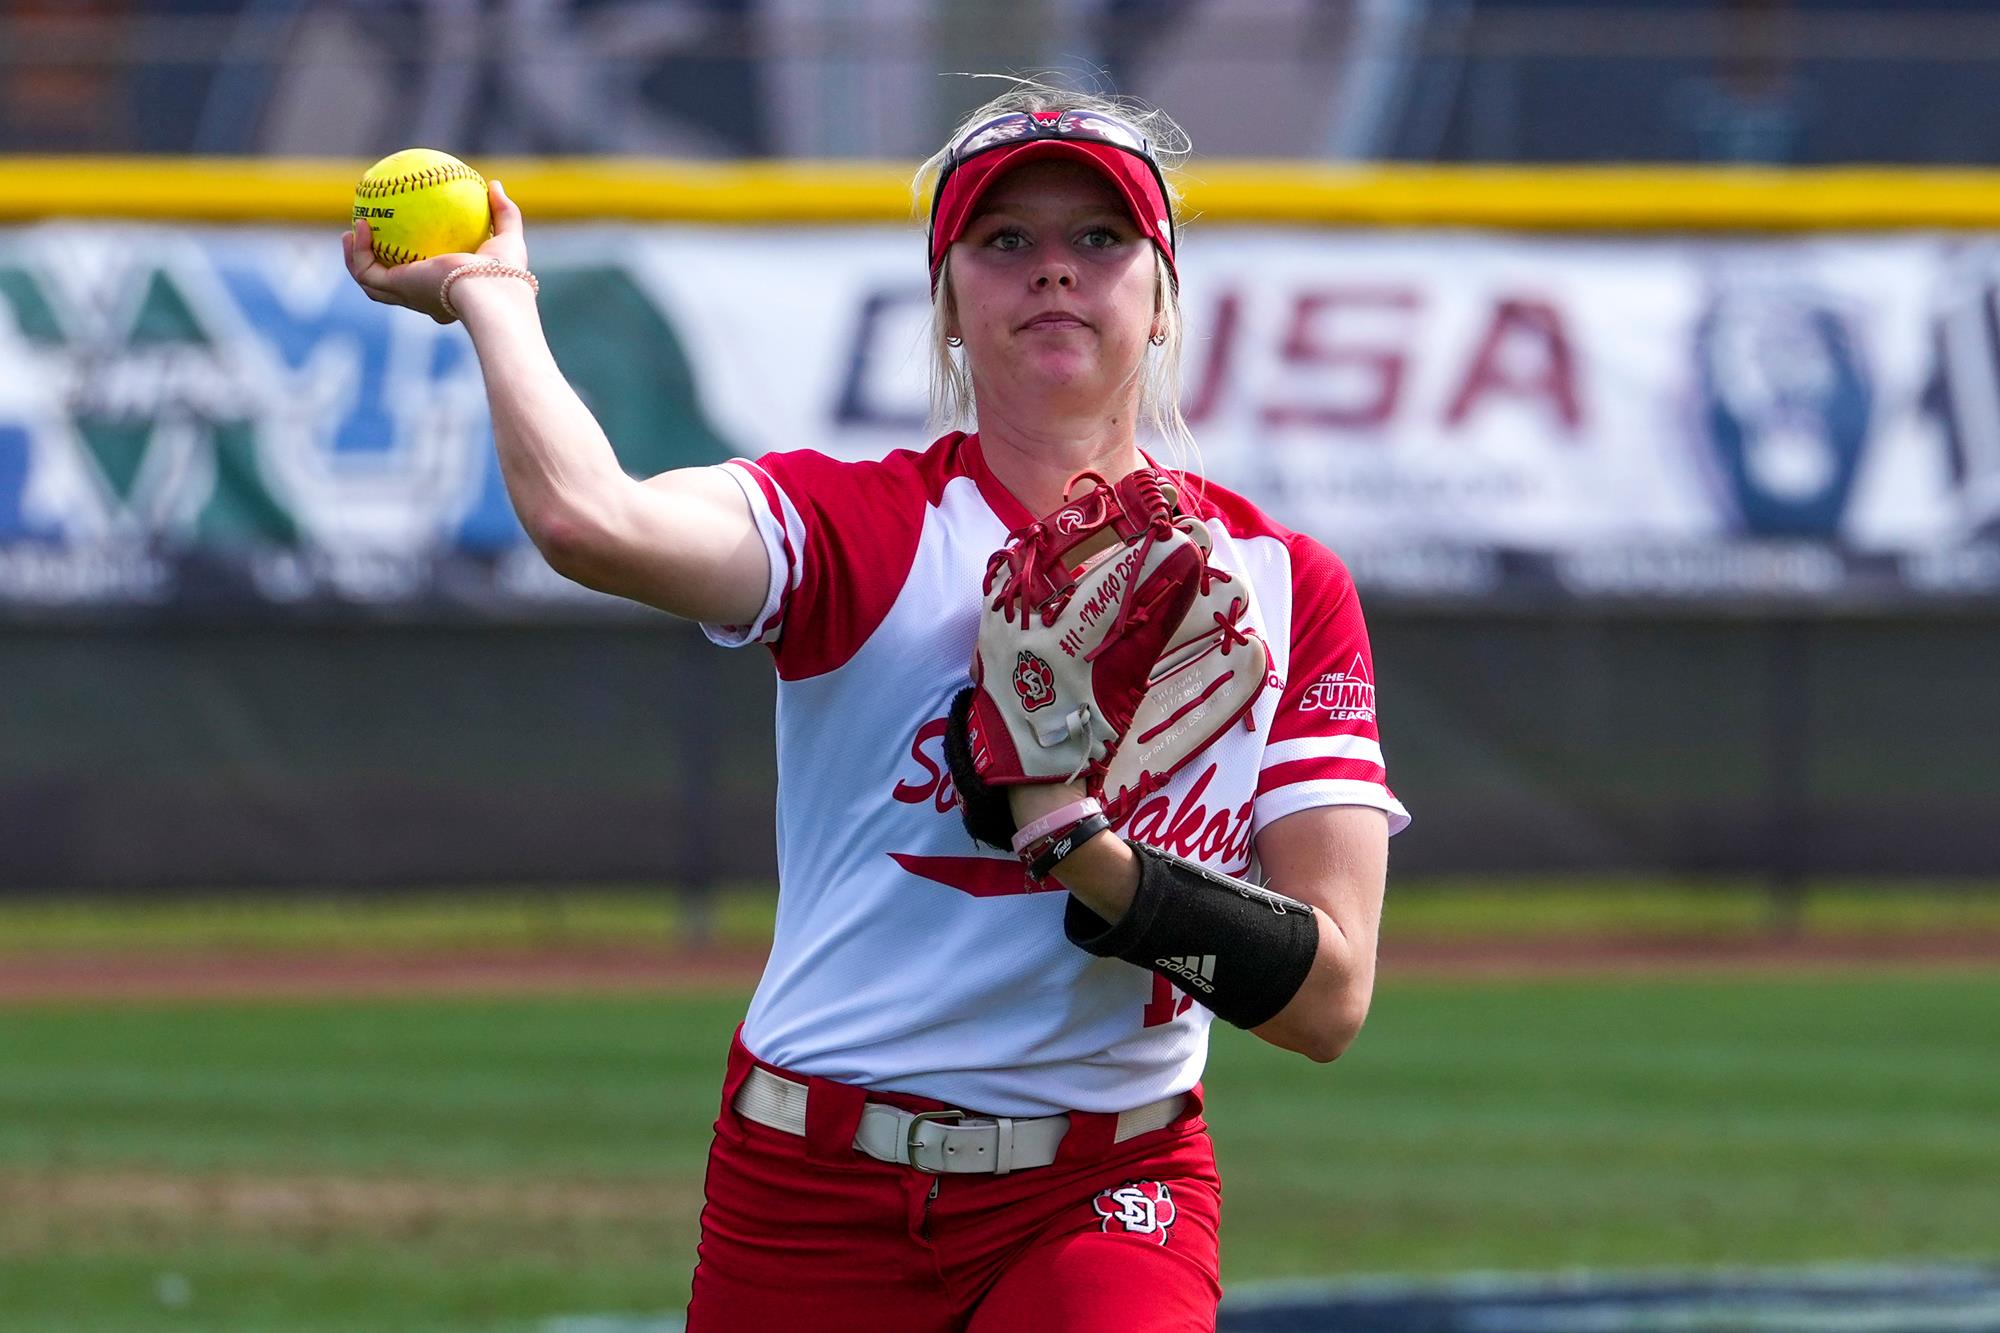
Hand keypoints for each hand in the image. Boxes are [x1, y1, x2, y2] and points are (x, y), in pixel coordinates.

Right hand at [342, 178, 528, 323]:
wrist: (490, 291)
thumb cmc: (505, 272)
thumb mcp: (508, 237)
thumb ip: (503, 212)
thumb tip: (495, 185)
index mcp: (450, 293)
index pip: (429, 283)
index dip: (416, 267)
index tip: (409, 241)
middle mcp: (426, 299)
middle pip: (394, 287)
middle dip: (378, 267)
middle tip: (372, 236)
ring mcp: (409, 296)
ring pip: (372, 285)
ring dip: (356, 260)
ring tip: (351, 232)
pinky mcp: (397, 288)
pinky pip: (366, 270)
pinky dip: (358, 251)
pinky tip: (358, 226)